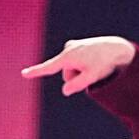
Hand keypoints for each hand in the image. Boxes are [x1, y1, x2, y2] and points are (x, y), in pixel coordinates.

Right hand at [21, 36, 135, 95]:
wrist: (115, 48)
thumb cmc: (104, 63)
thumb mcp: (91, 77)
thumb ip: (77, 85)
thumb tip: (64, 91)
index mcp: (68, 57)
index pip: (49, 67)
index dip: (35, 72)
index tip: (23, 74)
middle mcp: (68, 49)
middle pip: (66, 75)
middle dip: (77, 78)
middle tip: (92, 72)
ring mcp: (72, 47)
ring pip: (71, 70)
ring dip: (81, 72)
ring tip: (94, 65)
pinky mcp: (76, 47)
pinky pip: (75, 63)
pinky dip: (82, 66)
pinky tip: (93, 61)